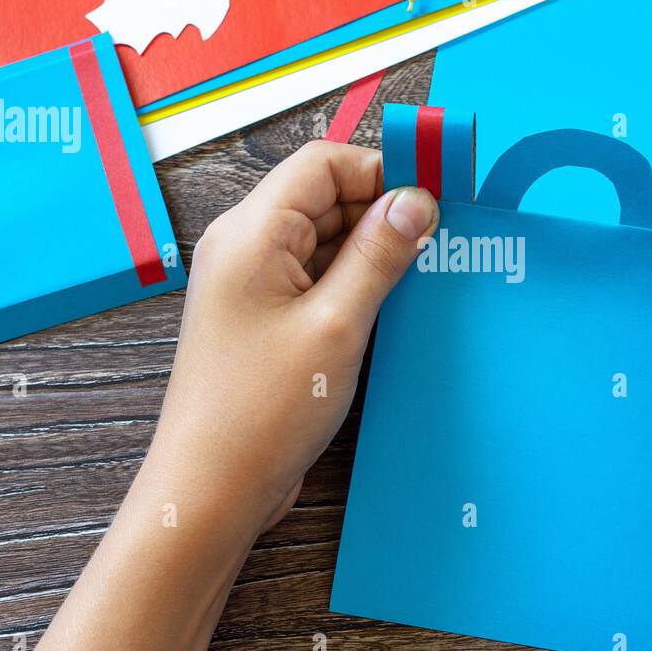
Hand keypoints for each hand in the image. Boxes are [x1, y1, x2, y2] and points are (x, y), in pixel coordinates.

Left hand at [152, 139, 439, 540]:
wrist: (211, 487)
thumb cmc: (262, 409)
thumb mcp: (337, 323)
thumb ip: (379, 254)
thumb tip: (416, 200)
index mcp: (251, 233)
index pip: (323, 164)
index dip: (381, 170)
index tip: (434, 195)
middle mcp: (246, 248)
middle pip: (326, 198)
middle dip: (383, 211)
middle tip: (440, 241)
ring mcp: (253, 284)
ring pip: (325, 240)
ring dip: (373, 251)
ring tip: (422, 277)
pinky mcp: (264, 319)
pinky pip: (316, 278)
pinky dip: (355, 283)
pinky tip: (391, 306)